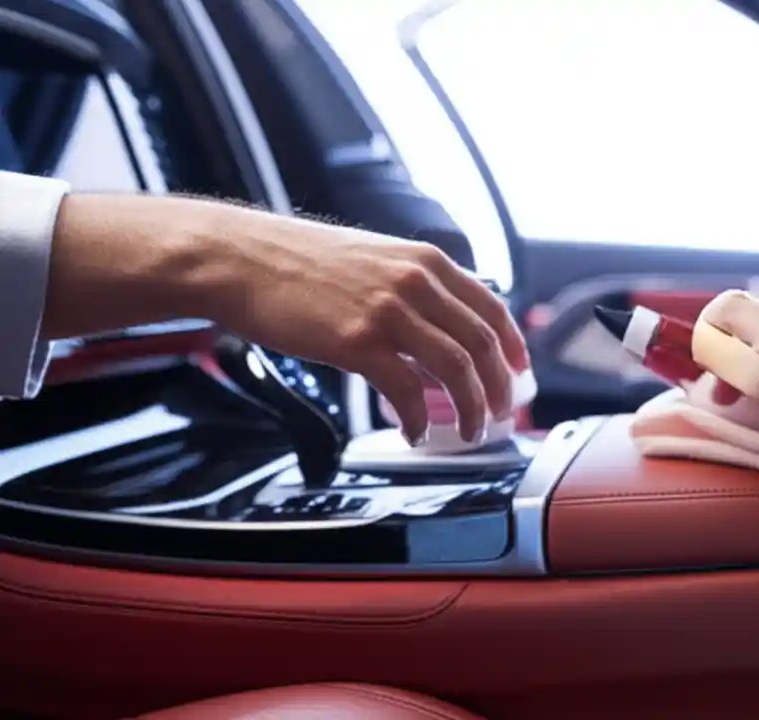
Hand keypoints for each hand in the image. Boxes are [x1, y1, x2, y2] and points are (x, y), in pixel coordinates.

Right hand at [43, 195, 527, 443]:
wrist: (239, 257)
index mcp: (425, 261)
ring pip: (456, 369)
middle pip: (483, 344)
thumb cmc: (297, 261)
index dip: (513, 346)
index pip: (491, 307)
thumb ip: (412, 284)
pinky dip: (421, 419)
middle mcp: (416, 282)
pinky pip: (408, 391)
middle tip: (498, 414)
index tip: (519, 371)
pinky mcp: (357, 342)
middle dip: (498, 387)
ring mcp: (388, 311)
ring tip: (467, 431)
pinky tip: (417, 432)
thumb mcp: (373, 257)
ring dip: (469, 409)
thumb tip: (441, 323)